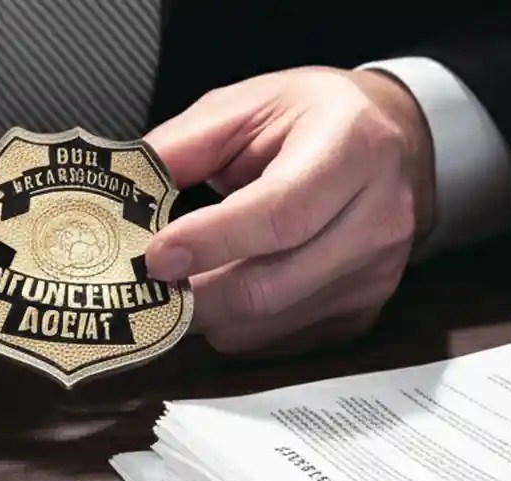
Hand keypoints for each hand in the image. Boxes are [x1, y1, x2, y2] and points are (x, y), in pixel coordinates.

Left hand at [144, 67, 434, 353]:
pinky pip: (281, 343)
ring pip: (268, 325)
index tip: (155, 257)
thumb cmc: (310, 119)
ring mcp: (376, 274)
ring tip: (179, 287)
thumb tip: (118, 198)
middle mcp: (378, 216)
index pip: (280, 213)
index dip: (211, 241)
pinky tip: (221, 296)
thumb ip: (179, 147)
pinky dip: (238, 327)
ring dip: (210, 317)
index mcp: (352, 147)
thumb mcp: (243, 107)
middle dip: (194, 298)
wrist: (391, 141)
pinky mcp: (363, 312)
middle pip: (271, 285)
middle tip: (144, 290)